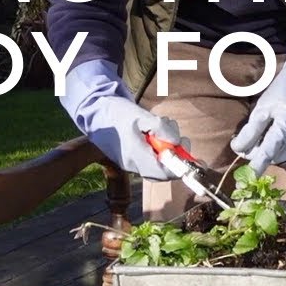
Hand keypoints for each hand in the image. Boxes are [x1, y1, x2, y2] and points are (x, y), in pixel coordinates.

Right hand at [61, 60, 182, 180]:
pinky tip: (154, 131)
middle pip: (162, 171)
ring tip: (163, 127)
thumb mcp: (141, 115)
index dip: (179, 168)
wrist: (95, 112)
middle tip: (181, 139)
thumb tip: (176, 142)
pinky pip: (150, 159)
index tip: (191, 157)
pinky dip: (158, 147)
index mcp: (135, 155)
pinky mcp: (131, 158)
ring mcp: (131, 163)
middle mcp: (133, 164)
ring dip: (167, 148)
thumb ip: (160, 128)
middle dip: (176, 156)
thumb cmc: (117, 112)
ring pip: (157, 163)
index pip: (162, 173)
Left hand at [229, 48, 285, 175]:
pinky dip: (275, 153)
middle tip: (245, 142)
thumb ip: (250, 131)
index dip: (255, 168)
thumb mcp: (260, 108)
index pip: (268, 151)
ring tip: (262, 136)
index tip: (243, 184)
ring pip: (278, 160)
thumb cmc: (278, 95)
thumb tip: (238, 151)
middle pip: (271, 157)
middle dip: (255, 153)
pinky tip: (272, 140)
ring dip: (266, 154)